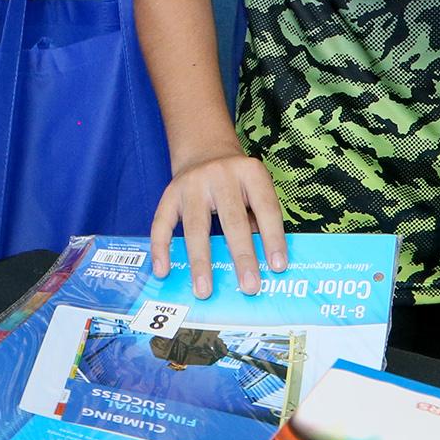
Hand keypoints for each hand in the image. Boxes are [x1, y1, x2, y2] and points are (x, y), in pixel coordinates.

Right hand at [149, 143, 288, 297]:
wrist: (204, 149)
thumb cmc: (236, 182)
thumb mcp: (254, 188)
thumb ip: (259, 219)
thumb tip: (263, 264)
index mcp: (250, 173)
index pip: (266, 208)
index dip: (273, 238)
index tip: (277, 267)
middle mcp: (221, 175)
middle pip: (232, 220)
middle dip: (242, 256)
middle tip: (249, 286)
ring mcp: (191, 184)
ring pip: (196, 226)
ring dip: (200, 262)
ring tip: (204, 290)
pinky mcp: (170, 194)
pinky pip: (161, 223)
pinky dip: (161, 248)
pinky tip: (163, 270)